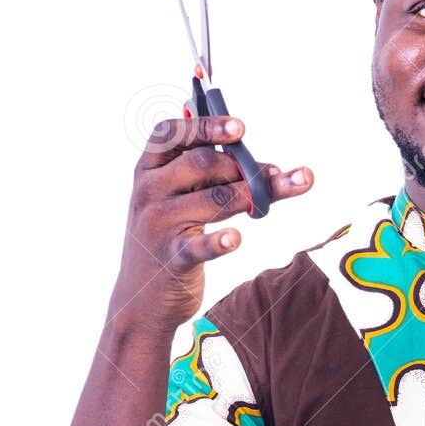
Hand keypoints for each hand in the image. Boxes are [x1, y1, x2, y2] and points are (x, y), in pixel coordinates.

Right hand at [109, 115, 312, 334]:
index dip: (205, 125)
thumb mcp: (177, 200)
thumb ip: (209, 178)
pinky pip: (199, 246)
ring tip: (284, 189)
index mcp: (148, 170)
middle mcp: (149, 192)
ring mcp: (158, 225)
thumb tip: (265, 167)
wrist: (140, 300)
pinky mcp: (172, 258)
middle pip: (201, 165)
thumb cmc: (169, 239)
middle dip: (244, 166)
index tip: (241, 128)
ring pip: (213, 199)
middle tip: (277, 174)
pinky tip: (236, 238)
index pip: (170, 134)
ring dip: (253, 194)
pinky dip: (219, 241)